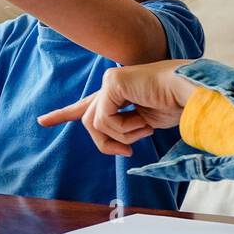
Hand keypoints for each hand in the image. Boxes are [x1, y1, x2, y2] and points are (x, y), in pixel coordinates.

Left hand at [38, 60, 198, 156]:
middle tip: (127, 152)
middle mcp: (111, 85)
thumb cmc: (177, 106)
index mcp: (119, 94)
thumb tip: (115, 145)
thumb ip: (123, 129)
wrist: (191, 92)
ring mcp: (110, 81)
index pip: (86, 105)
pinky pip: (103, 121)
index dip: (63, 114)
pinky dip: (124, 130)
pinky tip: (143, 122)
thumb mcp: (144, 124)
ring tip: (145, 129)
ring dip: (122, 136)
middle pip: (89, 122)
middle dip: (105, 143)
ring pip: (95, 124)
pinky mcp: (111, 83)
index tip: (42, 121)